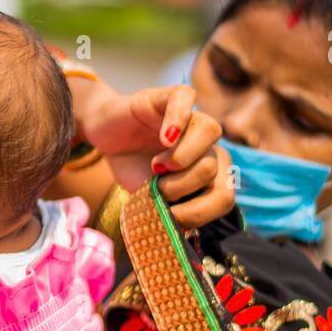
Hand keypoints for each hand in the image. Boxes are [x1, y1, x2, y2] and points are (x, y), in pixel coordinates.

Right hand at [77, 81, 233, 229]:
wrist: (106, 137)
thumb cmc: (133, 167)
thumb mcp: (151, 198)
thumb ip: (170, 212)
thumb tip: (182, 234)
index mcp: (209, 171)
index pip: (225, 195)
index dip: (198, 212)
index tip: (169, 215)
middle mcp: (206, 144)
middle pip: (215, 167)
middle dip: (182, 186)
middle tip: (156, 186)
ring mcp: (190, 117)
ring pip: (211, 130)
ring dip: (183, 158)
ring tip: (158, 165)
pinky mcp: (168, 97)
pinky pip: (186, 98)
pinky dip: (178, 120)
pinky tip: (164, 138)